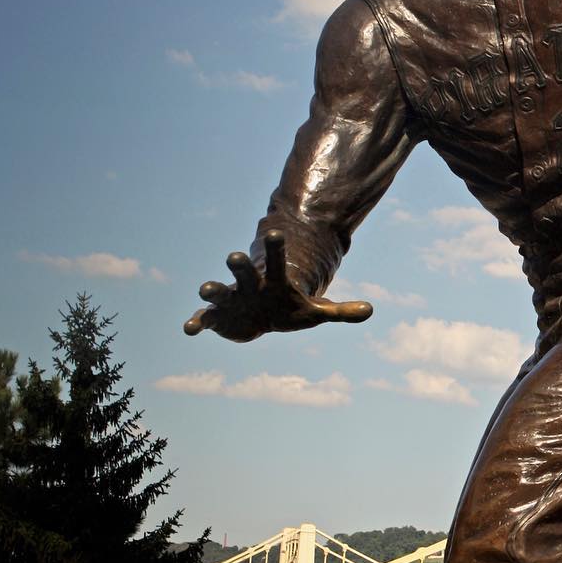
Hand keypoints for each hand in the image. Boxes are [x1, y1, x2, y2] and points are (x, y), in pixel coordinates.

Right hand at [183, 231, 372, 341]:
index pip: (277, 261)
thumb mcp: (317, 312)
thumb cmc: (290, 308)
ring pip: (220, 291)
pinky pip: (205, 318)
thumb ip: (341, 311)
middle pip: (244, 271)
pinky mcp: (219, 316)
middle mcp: (250, 284)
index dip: (277, 249)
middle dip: (239, 265)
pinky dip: (196, 323)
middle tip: (235, 256)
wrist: (264, 316)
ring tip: (205, 289)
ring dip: (213, 290)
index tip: (276, 233)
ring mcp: (232, 299)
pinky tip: (189, 329)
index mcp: (274, 280)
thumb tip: (372, 310)